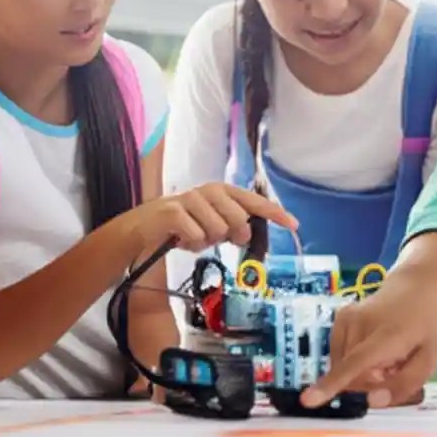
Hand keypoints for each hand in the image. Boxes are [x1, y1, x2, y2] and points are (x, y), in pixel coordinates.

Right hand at [115, 183, 296, 256]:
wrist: (142, 228)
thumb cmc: (182, 226)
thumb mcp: (211, 224)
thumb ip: (232, 226)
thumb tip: (247, 234)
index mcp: (221, 191)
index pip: (254, 201)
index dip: (275, 213)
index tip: (294, 224)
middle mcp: (208, 191)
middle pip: (239, 221)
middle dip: (231, 235)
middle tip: (216, 238)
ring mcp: (190, 199)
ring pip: (218, 231)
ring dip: (205, 241)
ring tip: (192, 236)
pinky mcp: (173, 212)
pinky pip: (197, 237)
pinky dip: (191, 244)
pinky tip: (179, 239)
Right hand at [300, 233, 436, 408]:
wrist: (418, 284)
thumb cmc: (428, 324)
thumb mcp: (429, 360)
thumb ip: (404, 385)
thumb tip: (371, 402)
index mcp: (387, 335)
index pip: (356, 363)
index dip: (332, 384)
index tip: (308, 400)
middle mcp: (359, 324)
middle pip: (351, 375)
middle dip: (370, 381)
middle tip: (395, 365)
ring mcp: (345, 318)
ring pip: (343, 367)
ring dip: (363, 371)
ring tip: (387, 354)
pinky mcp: (339, 318)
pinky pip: (340, 356)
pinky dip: (355, 360)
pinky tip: (373, 348)